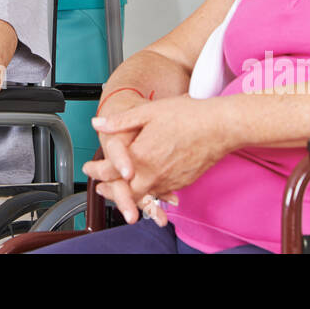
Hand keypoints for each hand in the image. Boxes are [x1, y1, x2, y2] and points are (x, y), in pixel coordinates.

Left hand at [89, 96, 234, 223]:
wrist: (220, 127)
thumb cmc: (187, 116)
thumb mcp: (148, 112)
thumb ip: (120, 122)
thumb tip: (98, 124)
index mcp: (140, 156)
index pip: (109, 172)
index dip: (95, 171)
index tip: (88, 169)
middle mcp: (153, 174)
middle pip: (124, 192)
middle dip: (110, 191)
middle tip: (100, 188)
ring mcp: (169, 181)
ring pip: (143, 196)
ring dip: (129, 194)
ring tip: (121, 190)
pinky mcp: (183, 183)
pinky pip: (161, 193)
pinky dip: (150, 192)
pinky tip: (148, 185)